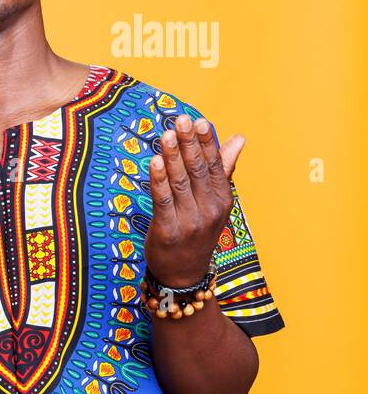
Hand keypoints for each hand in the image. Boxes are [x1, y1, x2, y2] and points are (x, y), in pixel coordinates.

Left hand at [145, 114, 242, 287]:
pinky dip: (158, 180)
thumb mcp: (215, 202)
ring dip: (173, 157)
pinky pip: (163, 201)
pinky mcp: (168, 231)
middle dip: (189, 144)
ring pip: (180, 183)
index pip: (216, 166)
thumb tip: (239, 138)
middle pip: (198, 171)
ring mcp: (189, 222)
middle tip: (180, 120)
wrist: (183, 273)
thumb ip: (224, 168)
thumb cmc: (197, 230)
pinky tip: (154, 161)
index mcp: (223, 200)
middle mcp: (210, 210)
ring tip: (167, 135)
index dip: (206, 143)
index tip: (199, 121)